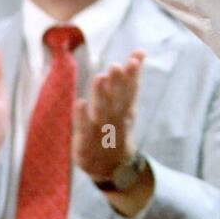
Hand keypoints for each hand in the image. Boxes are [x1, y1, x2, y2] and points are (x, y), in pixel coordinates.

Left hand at [72, 49, 145, 183]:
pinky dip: (82, 116)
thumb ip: (131, 78)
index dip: (133, 74)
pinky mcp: (85, 140)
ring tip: (100, 77)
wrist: (111, 166)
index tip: (136, 56)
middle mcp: (115, 118)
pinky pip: (83, 127)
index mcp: (126, 108)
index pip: (131, 89)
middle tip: (116, 66)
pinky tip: (80, 103)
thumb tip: (139, 51)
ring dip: (101, 95)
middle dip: (117, 83)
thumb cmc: (117, 127)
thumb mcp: (127, 104)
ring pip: (101, 110)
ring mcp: (100, 130)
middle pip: (117, 99)